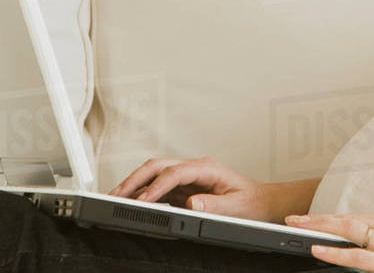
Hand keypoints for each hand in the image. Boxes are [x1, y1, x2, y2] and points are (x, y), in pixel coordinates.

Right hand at [109, 155, 272, 221]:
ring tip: (115, 200)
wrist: (258, 202)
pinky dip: (141, 194)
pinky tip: (130, 204)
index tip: (142, 201)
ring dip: (134, 185)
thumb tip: (191, 203)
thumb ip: (214, 206)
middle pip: (157, 167)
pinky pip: (157, 188)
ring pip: (153, 175)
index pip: (174, 172)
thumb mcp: (236, 207)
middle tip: (116, 196)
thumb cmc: (249, 203)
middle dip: (134, 180)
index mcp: (206, 168)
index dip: (156, 186)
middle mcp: (193, 168)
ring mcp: (186, 177)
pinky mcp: (182, 188)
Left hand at [285, 211, 373, 272]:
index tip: (306, 219)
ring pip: (349, 230)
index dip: (327, 218)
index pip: (352, 216)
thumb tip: (352, 243)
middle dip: (317, 219)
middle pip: (346, 218)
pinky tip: (319, 250)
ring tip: (298, 229)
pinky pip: (358, 257)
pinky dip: (336, 252)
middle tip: (292, 220)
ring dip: (320, 229)